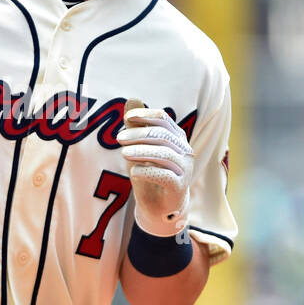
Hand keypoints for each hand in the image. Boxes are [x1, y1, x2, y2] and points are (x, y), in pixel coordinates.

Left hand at [117, 98, 193, 236]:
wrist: (160, 206)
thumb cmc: (150, 172)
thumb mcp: (139, 148)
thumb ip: (136, 126)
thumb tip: (131, 99)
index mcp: (176, 137)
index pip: (163, 119)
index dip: (146, 115)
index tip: (127, 117)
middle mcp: (184, 150)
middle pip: (162, 136)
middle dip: (139, 135)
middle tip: (118, 138)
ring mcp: (184, 169)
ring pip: (164, 154)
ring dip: (142, 151)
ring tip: (124, 153)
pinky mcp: (180, 187)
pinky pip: (165, 176)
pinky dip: (147, 171)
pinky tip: (133, 172)